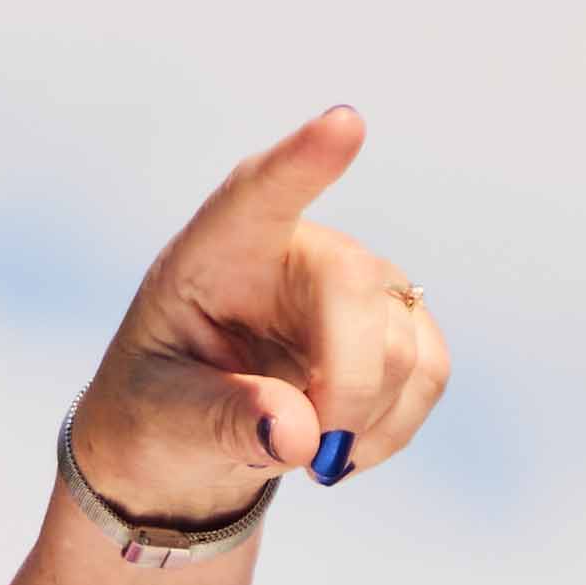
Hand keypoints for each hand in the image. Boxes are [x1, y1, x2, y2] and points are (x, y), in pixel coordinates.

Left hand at [63, 104, 449, 528]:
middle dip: (347, 386)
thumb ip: (224, 420)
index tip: (345, 124)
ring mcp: (356, 285)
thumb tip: (300, 435)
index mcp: (217, 252)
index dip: (304, 163)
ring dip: (364, 421)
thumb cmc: (156, 412)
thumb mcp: (163, 422)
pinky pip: (429, 372)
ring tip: (304, 452)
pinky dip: (393, 428)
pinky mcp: (397, 326)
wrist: (184, 442)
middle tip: (312, 461)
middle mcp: (296, 251)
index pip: (260, 194)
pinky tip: (342, 447)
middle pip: (356, 290)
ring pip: (402, 344)